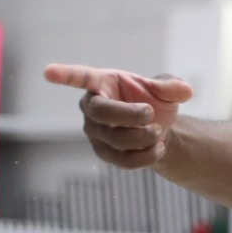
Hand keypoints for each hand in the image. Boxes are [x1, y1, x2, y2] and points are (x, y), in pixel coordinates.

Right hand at [44, 63, 194, 170]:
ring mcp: (95, 132)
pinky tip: (157, 148)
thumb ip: (172, 86)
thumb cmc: (154, 101)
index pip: (80, 77)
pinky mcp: (104, 153)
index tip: (47, 72)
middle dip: (129, 115)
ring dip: (141, 137)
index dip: (64, 75)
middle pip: (101, 113)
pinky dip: (144, 156)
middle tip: (151, 114)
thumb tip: (185, 90)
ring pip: (113, 138)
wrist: (159, 129)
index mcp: (102, 82)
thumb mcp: (166, 89)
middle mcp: (92, 107)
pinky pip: (121, 160)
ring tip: (158, 131)